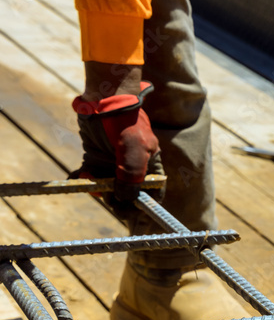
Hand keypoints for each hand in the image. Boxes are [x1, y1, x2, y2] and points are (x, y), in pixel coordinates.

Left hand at [72, 80, 162, 209]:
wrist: (103, 100)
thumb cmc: (124, 123)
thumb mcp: (133, 150)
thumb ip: (131, 176)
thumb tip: (126, 199)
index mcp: (151, 167)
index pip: (151, 195)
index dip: (143, 209)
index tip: (132, 220)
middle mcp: (134, 168)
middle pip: (128, 195)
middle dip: (115, 199)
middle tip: (105, 196)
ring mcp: (115, 164)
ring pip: (108, 188)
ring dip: (97, 189)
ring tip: (87, 180)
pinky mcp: (98, 158)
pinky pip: (92, 176)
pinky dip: (84, 180)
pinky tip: (76, 177)